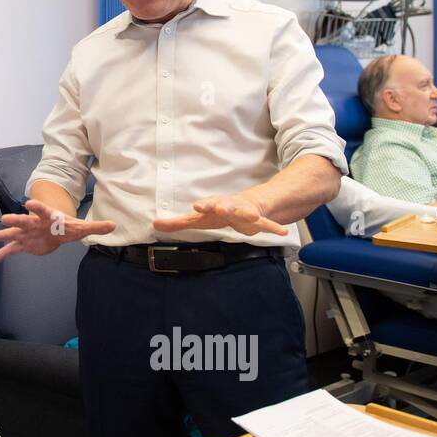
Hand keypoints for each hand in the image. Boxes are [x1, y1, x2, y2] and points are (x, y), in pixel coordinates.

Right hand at [0, 199, 115, 261]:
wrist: (55, 230)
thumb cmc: (67, 226)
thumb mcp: (81, 227)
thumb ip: (96, 227)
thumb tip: (114, 225)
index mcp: (48, 217)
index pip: (42, 210)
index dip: (36, 207)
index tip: (29, 203)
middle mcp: (34, 223)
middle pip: (24, 220)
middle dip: (15, 220)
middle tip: (4, 219)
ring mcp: (27, 233)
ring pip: (14, 233)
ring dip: (3, 235)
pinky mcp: (24, 244)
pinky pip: (12, 249)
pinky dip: (4, 253)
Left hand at [151, 193, 288, 236]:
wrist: (251, 204)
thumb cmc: (221, 212)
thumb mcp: (199, 218)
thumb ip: (178, 223)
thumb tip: (155, 224)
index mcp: (215, 206)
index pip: (207, 206)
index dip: (203, 206)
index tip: (196, 206)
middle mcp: (230, 206)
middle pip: (227, 205)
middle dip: (224, 206)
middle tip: (221, 207)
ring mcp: (246, 212)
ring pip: (247, 212)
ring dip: (248, 214)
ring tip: (252, 216)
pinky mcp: (260, 220)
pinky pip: (267, 224)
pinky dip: (274, 228)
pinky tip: (282, 233)